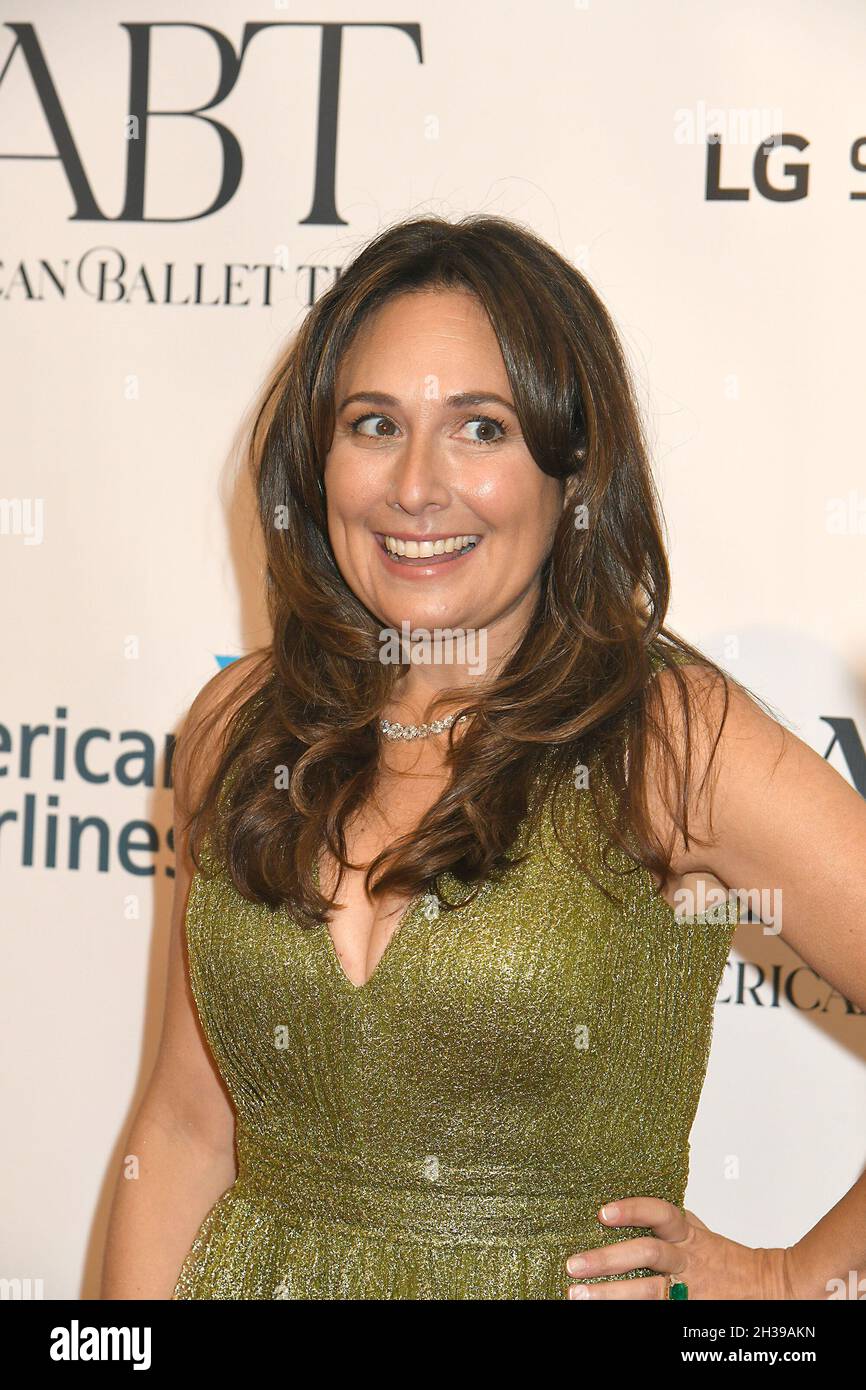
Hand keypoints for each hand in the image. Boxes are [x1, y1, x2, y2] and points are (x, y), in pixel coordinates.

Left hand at [565, 1197, 791, 1299]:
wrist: (767, 1285)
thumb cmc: (722, 1256)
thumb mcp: (696, 1230)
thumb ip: (666, 1222)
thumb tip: (623, 1208)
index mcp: (689, 1234)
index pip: (661, 1214)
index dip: (633, 1211)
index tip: (602, 1212)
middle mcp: (687, 1260)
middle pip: (647, 1255)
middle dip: (607, 1259)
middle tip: (573, 1264)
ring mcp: (688, 1289)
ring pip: (647, 1291)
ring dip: (610, 1294)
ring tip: (578, 1294)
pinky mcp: (687, 1309)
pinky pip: (656, 1310)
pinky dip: (630, 1310)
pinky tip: (606, 1311)